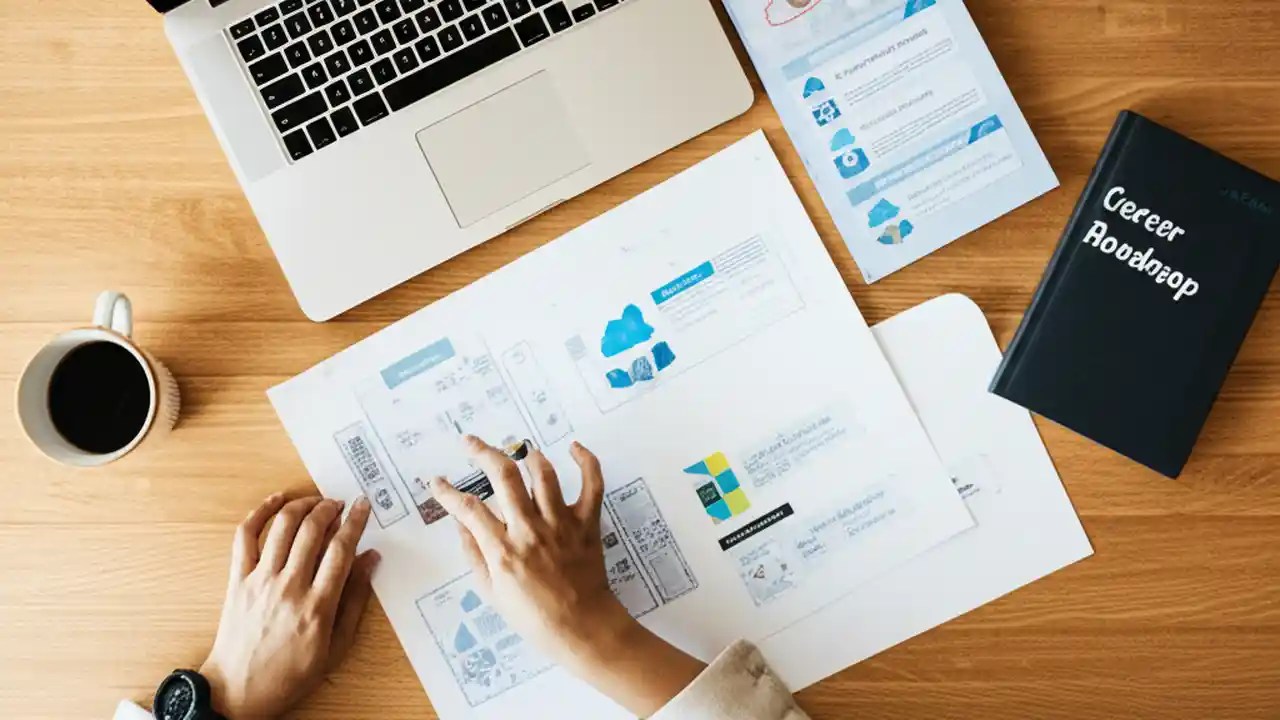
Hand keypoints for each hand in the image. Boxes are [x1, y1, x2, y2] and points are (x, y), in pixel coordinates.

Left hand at [198, 494, 378, 719]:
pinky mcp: (238, 580)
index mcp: (317, 606)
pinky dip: (260, 512)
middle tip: (341, 503)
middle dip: (330, 508)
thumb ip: (355, 600)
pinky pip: (246, 536)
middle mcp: (288, 587)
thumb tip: (371, 560)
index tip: (364, 507)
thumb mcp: (336, 647)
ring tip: (316, 502)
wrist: (239, 690)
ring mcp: (260, 581)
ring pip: (282, 526)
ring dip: (302, 505)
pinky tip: (276, 501)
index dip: (356, 522)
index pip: (341, 549)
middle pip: (312, 530)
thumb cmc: (290, 674)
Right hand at [431, 437, 705, 715]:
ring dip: (528, 455)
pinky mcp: (587, 523)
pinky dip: (586, 461)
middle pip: (504, 475)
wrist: (581, 627)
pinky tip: (574, 447)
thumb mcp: (492, 592)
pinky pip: (592, 484)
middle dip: (483, 452)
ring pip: (544, 473)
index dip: (447, 492)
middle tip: (471, 443)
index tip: (438, 482)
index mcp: (503, 549)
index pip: (468, 508)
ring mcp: (560, 523)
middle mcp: (530, 529)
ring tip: (519, 449)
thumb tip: (460, 523)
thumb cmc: (534, 617)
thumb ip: (474, 554)